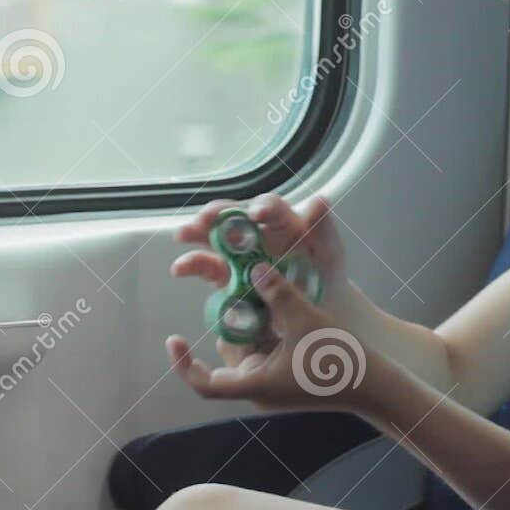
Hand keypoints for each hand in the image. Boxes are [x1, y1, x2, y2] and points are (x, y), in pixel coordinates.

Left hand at [166, 260, 374, 414]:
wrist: (375, 386)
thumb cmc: (339, 361)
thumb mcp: (306, 320)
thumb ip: (278, 293)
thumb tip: (255, 266)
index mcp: (256, 384)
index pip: (205, 383)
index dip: (184, 363)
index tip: (174, 339)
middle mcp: (260, 389)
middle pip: (228, 356)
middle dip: (233, 325)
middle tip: (244, 295)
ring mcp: (274, 385)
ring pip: (248, 350)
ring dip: (253, 325)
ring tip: (266, 297)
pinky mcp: (288, 378)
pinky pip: (266, 352)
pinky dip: (269, 332)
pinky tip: (284, 311)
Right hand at [171, 192, 348, 308]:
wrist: (315, 310)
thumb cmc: (324, 276)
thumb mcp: (329, 254)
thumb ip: (323, 229)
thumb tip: (320, 198)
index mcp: (284, 223)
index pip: (271, 208)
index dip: (262, 208)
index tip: (256, 214)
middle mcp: (259, 233)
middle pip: (234, 215)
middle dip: (219, 213)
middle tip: (206, 217)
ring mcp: (240, 253)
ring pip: (214, 235)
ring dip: (197, 232)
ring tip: (184, 234)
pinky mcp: (226, 274)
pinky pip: (206, 265)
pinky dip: (192, 264)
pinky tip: (180, 268)